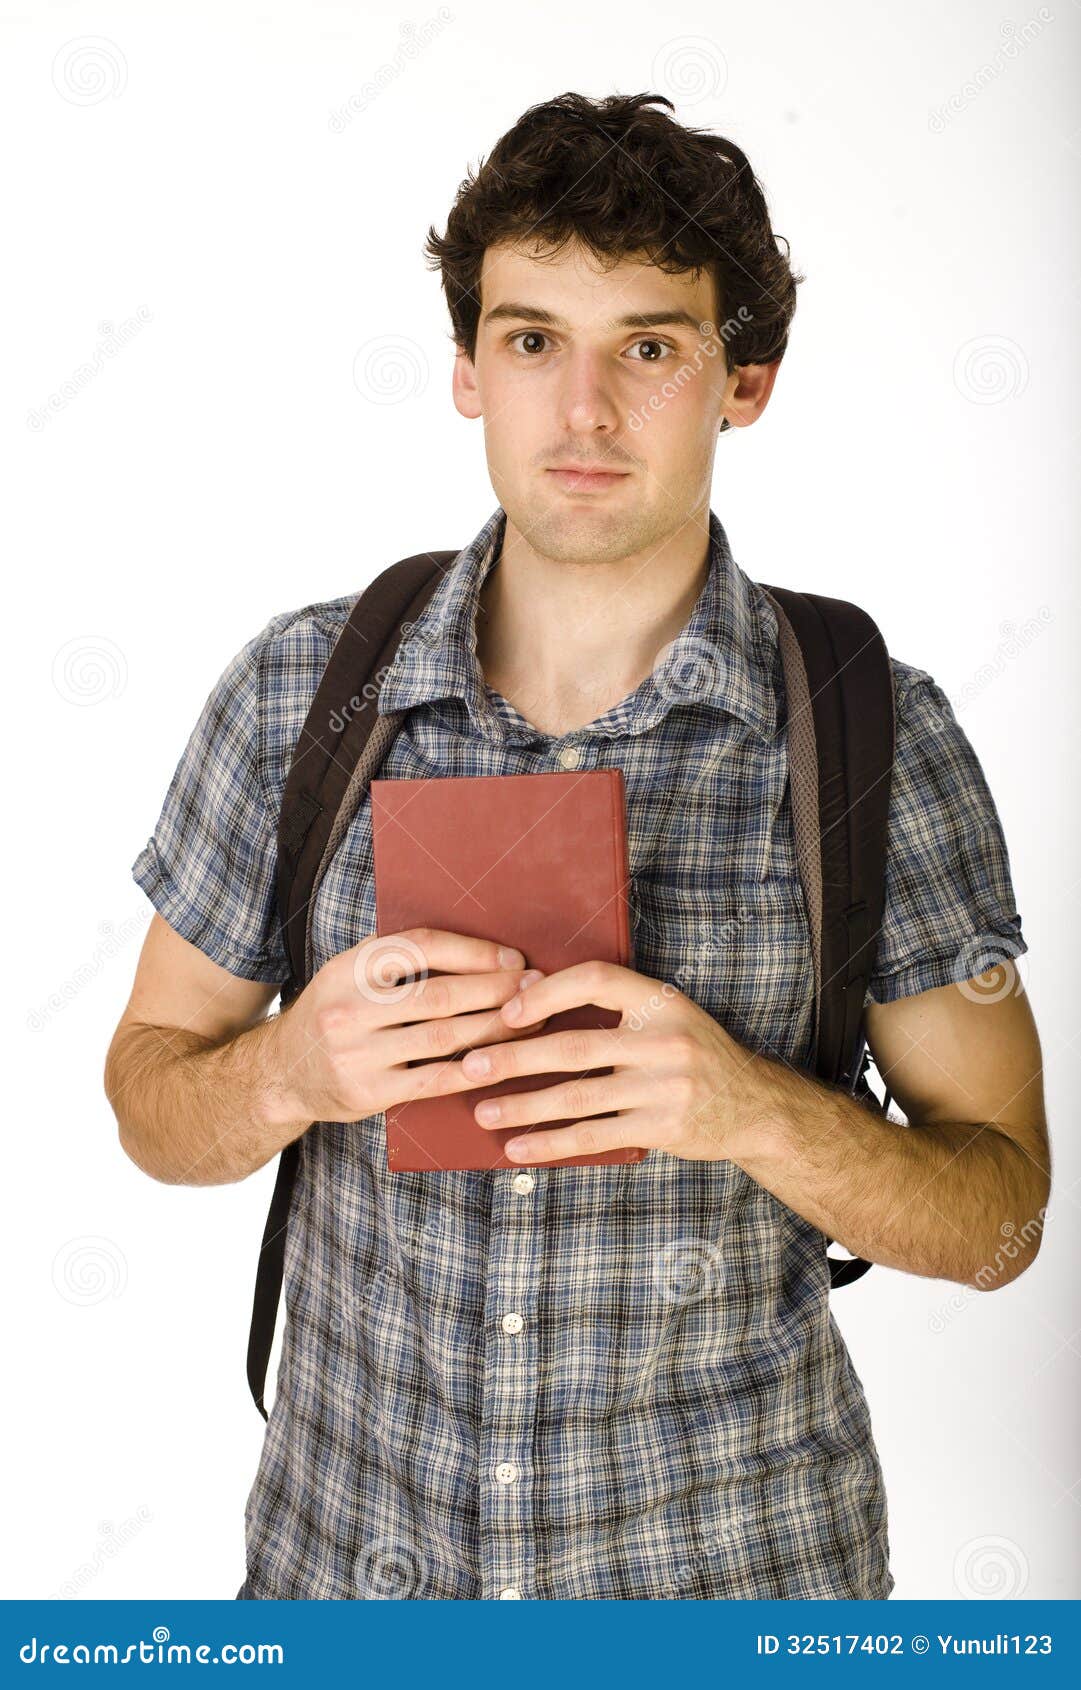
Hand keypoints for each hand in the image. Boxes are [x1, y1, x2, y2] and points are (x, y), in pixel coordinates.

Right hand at [265, 928, 545, 1127]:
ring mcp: (358, 1054)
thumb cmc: (332, 1015)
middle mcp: (350, 1008)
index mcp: (349, 967)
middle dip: (498, 990)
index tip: (514, 958)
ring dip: (497, 1028)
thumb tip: (479, 948)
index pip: (422, 947)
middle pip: (442, 993)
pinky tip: (504, 1060)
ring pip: (446, 1037)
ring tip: (533, 1021)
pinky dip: (476, 1068)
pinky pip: (436, 1079)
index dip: (474, 951)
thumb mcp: (348, 974)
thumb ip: (397, 961)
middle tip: (538, 988)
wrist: (280, 1074)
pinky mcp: (370, 1092)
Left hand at [449, 959, 778, 1162]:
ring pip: (577, 1097)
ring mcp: (665, 1087)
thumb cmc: (694, 1055)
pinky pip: (594, 1136)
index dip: (547, 993)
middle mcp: (665, 1041)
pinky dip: (551, 1143)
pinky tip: (519, 1147)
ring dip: (523, 1105)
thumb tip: (530, 997)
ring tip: (482, 1111)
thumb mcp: (668, 1015)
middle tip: (469, 1066)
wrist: (754, 1106)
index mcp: (661, 1001)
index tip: (507, 1010)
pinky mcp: (662, 1128)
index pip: (595, 981)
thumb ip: (616, 1009)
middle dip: (514, 1058)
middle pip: (573, 1047)